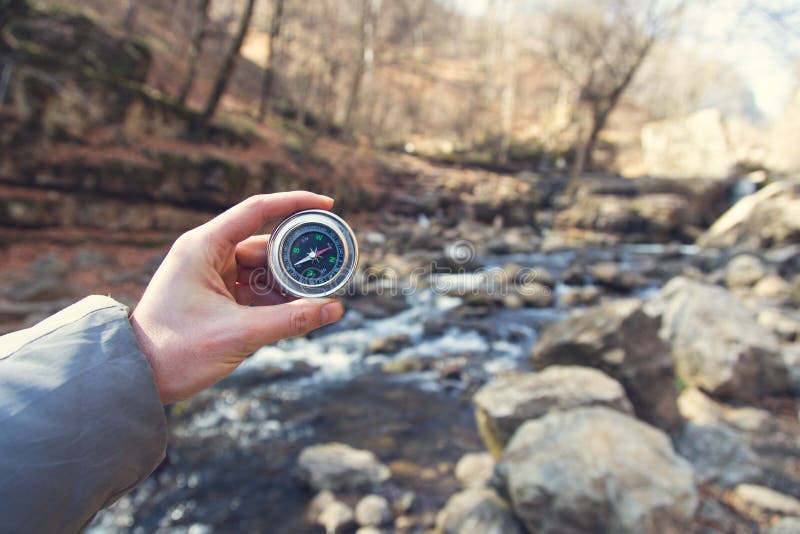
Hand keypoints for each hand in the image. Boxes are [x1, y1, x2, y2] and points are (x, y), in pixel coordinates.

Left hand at [129, 192, 344, 403]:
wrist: (134, 378)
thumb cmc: (175, 351)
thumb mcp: (239, 334)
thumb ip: (290, 320)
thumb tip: (335, 309)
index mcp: (204, 247)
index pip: (258, 210)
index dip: (296, 203)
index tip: (328, 205)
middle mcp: (207, 254)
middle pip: (265, 243)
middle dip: (297, 258)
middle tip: (328, 268)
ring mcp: (210, 275)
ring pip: (261, 268)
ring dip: (287, 283)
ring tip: (315, 298)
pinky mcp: (213, 296)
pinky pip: (252, 288)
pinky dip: (273, 298)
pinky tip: (294, 311)